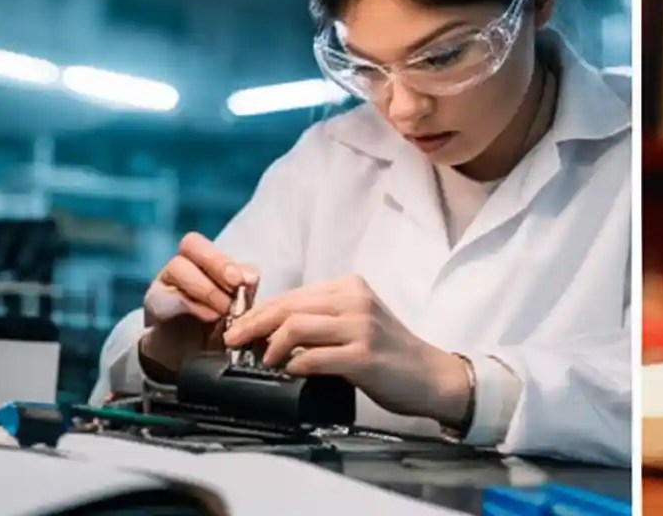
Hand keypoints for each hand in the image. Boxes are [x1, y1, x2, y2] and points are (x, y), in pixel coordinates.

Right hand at [140, 233, 256, 380]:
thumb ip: (244, 286)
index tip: (243, 281)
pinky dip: (194, 307)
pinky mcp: (154, 304)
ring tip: (225, 310)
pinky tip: (211, 319)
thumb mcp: (237, 301)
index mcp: (202, 260)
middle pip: (190, 245)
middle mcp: (180, 264)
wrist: (190, 354)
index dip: (224, 258)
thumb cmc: (218, 322)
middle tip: (235, 286)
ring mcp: (164, 282)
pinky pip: (169, 297)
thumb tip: (251, 276)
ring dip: (208, 288)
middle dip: (218, 264)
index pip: (206, 243)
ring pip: (179, 267)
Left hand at [223, 275, 471, 426]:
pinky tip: (291, 372)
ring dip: (270, 346)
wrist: (430, 376)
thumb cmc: (389, 353)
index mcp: (350, 287)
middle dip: (252, 326)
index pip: (292, 295)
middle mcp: (356, 300)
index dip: (258, 312)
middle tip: (232, 343)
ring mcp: (361, 327)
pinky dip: (294, 365)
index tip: (237, 328)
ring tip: (263, 361)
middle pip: (288, 306)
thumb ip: (321, 319)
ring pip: (296, 326)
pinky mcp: (364, 356)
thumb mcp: (356, 322)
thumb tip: (271, 329)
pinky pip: (313, 357)